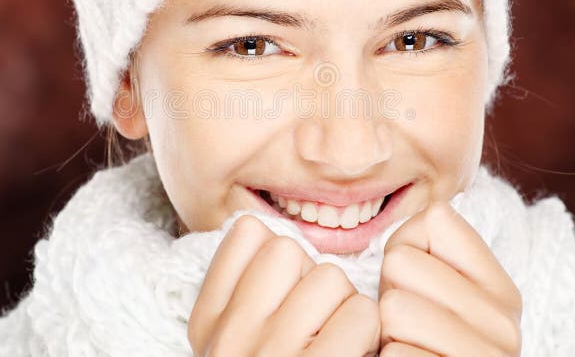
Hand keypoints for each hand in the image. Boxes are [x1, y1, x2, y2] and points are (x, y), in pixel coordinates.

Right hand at [188, 215, 379, 356]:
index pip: (246, 232)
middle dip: (314, 278)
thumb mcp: (226, 340)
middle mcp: (231, 336)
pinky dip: (367, 332)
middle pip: (289, 250)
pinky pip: (360, 313)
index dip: (279, 254)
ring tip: (333, 341)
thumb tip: (269, 230)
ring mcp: (272, 354)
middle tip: (316, 321)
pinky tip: (351, 352)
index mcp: (207, 322)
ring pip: (331, 277)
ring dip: (346, 306)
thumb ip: (239, 289)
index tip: (286, 295)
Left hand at [378, 201, 521, 356]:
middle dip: (389, 292)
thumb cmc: (422, 348)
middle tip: (407, 325)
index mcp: (501, 289)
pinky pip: (393, 354)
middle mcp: (504, 322)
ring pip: (394, 307)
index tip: (414, 286)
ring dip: (386, 332)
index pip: (436, 218)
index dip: (404, 247)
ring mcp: (487, 356)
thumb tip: (409, 204)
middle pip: (401, 262)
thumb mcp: (439, 299)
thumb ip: (430, 259)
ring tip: (409, 346)